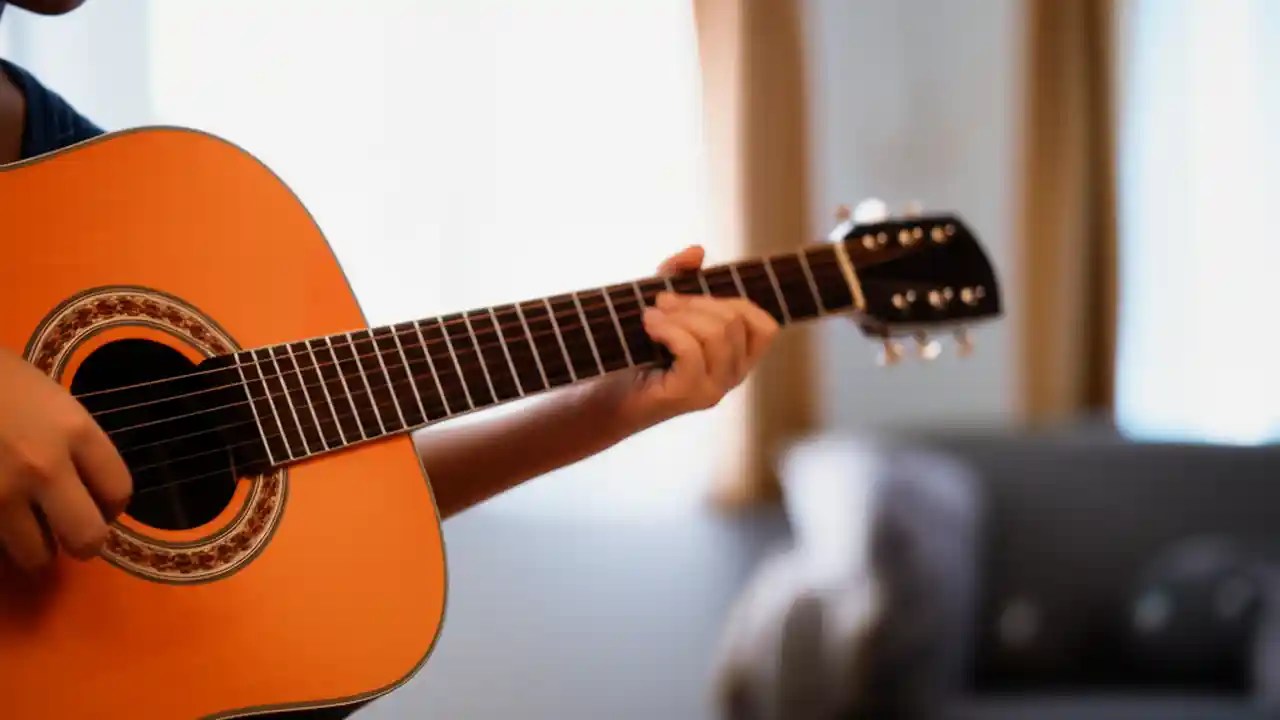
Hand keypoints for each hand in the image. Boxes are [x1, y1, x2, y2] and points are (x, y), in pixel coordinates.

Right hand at [0, 348, 130, 570]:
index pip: (118, 490)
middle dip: (81, 543)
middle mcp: (44, 466)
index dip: (111, 505)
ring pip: (36, 556)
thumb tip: (85, 487)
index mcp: (74, 430)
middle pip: (87, 537)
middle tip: (68, 536)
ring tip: (24, 532)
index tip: (100, 505)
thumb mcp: (48, 396)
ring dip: (34, 550)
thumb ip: (72, 441)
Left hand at [593, 246, 778, 431]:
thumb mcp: (662, 305)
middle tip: (662, 301)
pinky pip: (691, 350)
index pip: (765, 327)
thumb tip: (698, 251)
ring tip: (651, 315)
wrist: (607, 396)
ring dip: (680, 315)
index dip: (735, 303)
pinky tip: (649, 326)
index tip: (695, 298)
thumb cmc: (637, 353)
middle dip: (695, 302)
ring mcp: (714, 389)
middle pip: (734, 322)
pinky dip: (668, 329)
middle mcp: (733, 376)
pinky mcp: (689, 394)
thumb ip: (679, 275)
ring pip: (717, 334)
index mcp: (736, 358)